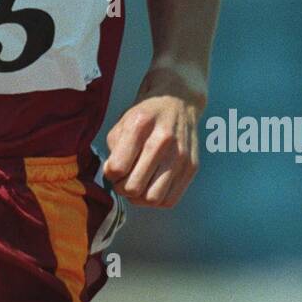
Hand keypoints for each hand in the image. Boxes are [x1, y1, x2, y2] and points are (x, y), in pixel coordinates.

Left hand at [102, 89, 200, 208]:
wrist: (178, 100)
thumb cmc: (146, 114)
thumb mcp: (122, 122)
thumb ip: (113, 149)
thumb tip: (113, 176)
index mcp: (140, 124)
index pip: (118, 167)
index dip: (110, 174)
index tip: (112, 169)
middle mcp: (163, 140)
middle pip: (134, 187)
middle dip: (121, 188)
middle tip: (122, 180)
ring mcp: (180, 155)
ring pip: (152, 198)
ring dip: (139, 198)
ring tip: (136, 185)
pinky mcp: (192, 167)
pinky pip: (170, 200)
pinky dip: (156, 200)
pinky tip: (151, 187)